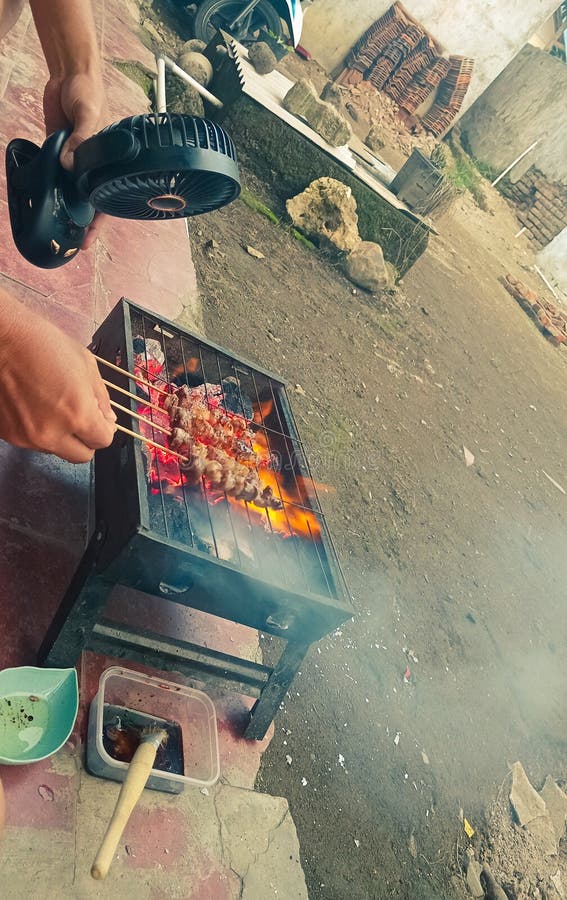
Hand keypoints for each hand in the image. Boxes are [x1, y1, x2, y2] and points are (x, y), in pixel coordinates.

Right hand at [0, 294, 115, 462]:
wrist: (0, 338)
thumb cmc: (42, 343)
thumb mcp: (85, 364)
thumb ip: (101, 398)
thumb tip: (108, 419)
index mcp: (77, 415)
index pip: (102, 441)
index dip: (105, 428)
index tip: (101, 419)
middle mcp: (52, 433)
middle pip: (82, 456)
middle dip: (86, 439)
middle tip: (82, 418)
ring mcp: (27, 437)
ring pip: (56, 450)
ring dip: (61, 436)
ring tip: (53, 406)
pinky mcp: (8, 434)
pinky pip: (33, 442)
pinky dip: (38, 430)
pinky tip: (35, 406)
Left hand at [43, 69, 106, 170]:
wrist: (68, 72)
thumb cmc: (87, 90)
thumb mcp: (87, 115)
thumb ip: (80, 139)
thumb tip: (69, 163)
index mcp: (103, 145)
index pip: (97, 167)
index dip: (90, 175)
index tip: (82, 180)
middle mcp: (88, 147)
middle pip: (81, 169)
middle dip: (73, 173)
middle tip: (68, 173)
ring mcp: (71, 145)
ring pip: (65, 165)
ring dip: (59, 166)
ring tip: (59, 167)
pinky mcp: (55, 140)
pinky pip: (52, 155)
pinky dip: (49, 158)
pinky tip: (50, 159)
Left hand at [43, 70, 107, 245]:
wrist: (69, 72)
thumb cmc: (89, 91)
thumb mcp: (89, 114)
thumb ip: (82, 140)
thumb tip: (69, 164)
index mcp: (108, 161)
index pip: (107, 197)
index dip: (99, 221)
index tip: (88, 239)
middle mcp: (92, 164)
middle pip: (88, 200)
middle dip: (80, 222)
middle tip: (70, 241)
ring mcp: (74, 159)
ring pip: (69, 190)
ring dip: (63, 207)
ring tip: (56, 227)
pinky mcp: (57, 150)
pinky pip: (53, 172)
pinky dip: (48, 185)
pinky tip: (42, 198)